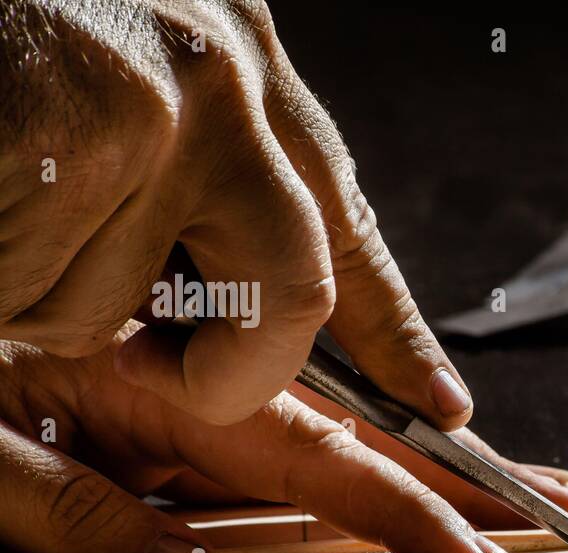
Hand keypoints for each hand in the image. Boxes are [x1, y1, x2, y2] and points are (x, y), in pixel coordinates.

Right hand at [0, 0, 471, 426]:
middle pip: (292, 290)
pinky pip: (43, 288)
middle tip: (179, 376)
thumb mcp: (128, 95)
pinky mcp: (75, 127)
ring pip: (124, 305)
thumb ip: (210, 192)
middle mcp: (222, 74)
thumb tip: (264, 325)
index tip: (441, 403)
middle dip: (232, 370)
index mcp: (241, 67)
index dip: (398, 330)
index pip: (348, 223)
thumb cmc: (11, 50)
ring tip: (4, 195)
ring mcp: (153, 99)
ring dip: (46, 294)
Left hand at [0, 330, 567, 552]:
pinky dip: (365, 457)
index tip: (478, 547)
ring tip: (513, 489)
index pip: (315, 451)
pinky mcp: (171, 396)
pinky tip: (411, 477)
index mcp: (149, 375)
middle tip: (559, 502)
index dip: (407, 505)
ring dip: (434, 464)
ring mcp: (191, 383)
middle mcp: (192, 372)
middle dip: (467, 472)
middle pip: (364, 430)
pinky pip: (287, 436)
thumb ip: (67, 507)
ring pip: (340, 429)